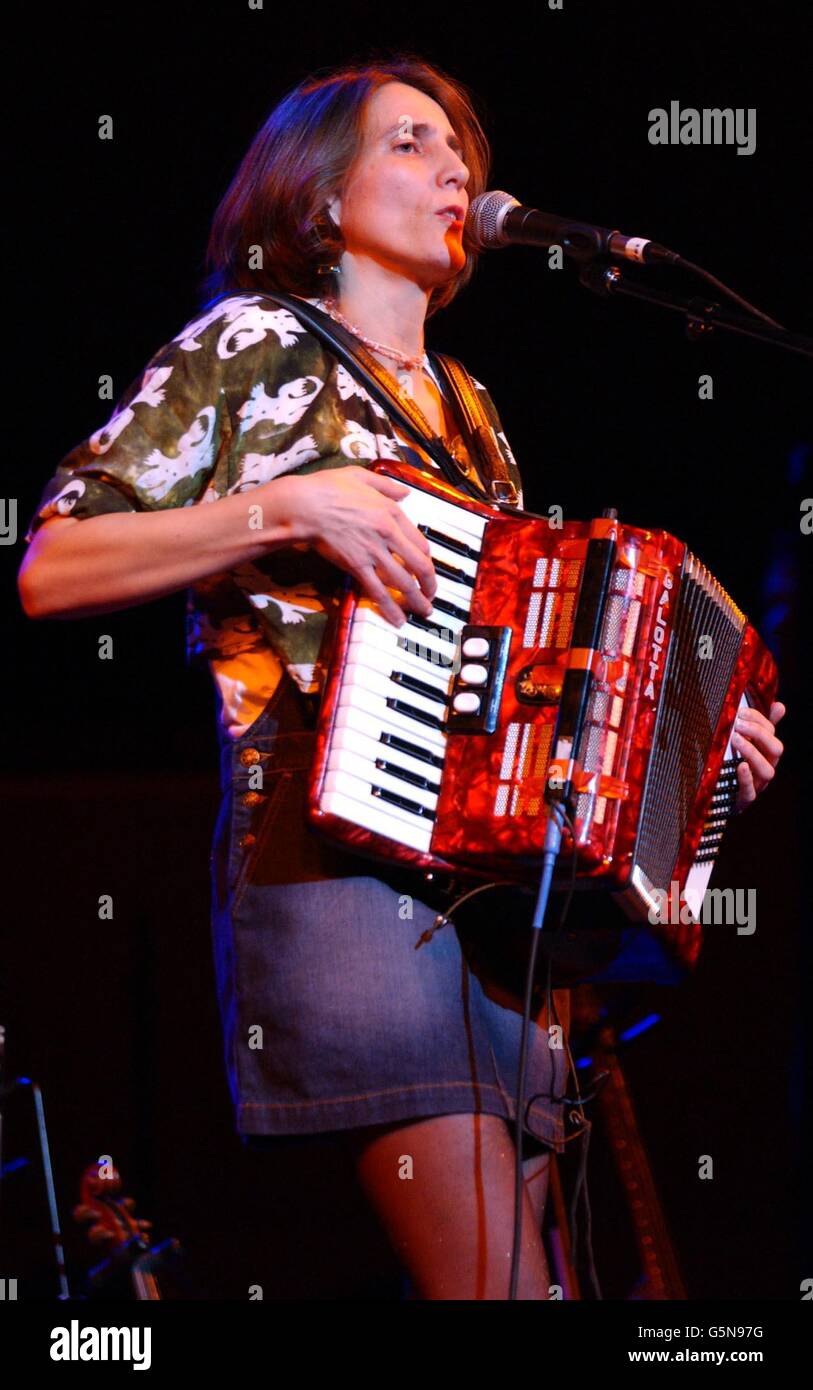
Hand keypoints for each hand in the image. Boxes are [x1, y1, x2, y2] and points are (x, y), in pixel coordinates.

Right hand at [272, 465, 436, 627]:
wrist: (304, 505)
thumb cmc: (326, 488)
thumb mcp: (361, 476)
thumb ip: (386, 486)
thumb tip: (404, 493)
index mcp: (392, 512)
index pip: (420, 541)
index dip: (426, 559)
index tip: (426, 568)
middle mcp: (388, 533)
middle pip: (420, 565)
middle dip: (430, 584)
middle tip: (431, 595)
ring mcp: (373, 552)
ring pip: (404, 582)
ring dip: (417, 601)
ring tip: (423, 612)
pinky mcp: (357, 567)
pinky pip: (379, 592)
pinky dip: (391, 608)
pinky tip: (398, 619)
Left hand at [732, 700, 784, 812]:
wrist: (723, 797)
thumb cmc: (738, 765)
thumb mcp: (748, 744)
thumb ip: (762, 726)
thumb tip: (780, 705)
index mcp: (767, 751)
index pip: (771, 732)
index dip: (758, 719)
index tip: (741, 711)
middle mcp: (767, 766)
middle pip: (776, 749)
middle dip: (758, 733)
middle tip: (737, 724)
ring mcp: (758, 784)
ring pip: (767, 770)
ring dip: (752, 752)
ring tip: (735, 739)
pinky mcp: (745, 798)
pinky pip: (750, 791)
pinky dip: (746, 778)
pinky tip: (740, 766)